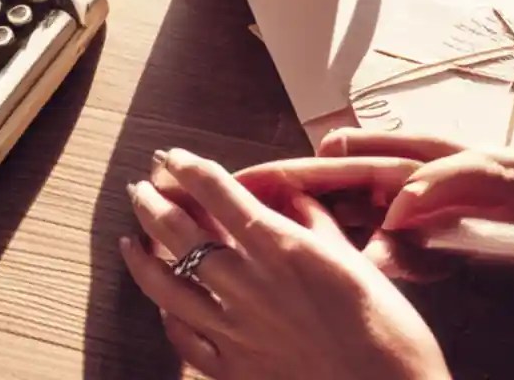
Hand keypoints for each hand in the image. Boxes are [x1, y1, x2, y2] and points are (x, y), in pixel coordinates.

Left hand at [120, 148, 450, 379]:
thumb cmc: (385, 328)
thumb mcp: (355, 260)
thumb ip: (316, 224)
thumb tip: (292, 196)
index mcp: (282, 247)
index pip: (219, 194)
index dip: (189, 169)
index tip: (171, 155)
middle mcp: (248, 283)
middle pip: (179, 234)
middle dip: (153, 204)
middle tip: (139, 188)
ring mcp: (234, 329)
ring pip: (166, 286)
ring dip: (141, 258)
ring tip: (128, 240)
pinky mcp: (232, 369)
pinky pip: (183, 338)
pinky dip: (167, 317)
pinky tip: (161, 305)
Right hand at [244, 129, 513, 247]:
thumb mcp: (498, 179)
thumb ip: (442, 185)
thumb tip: (388, 206)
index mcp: (420, 155)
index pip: (336, 162)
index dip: (288, 174)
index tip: (242, 185)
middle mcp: (416, 171)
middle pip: (334, 181)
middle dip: (288, 195)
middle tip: (239, 216)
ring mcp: (431, 194)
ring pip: (357, 207)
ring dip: (320, 220)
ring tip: (277, 241)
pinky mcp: (449, 216)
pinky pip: (391, 230)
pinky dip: (365, 243)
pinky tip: (356, 265)